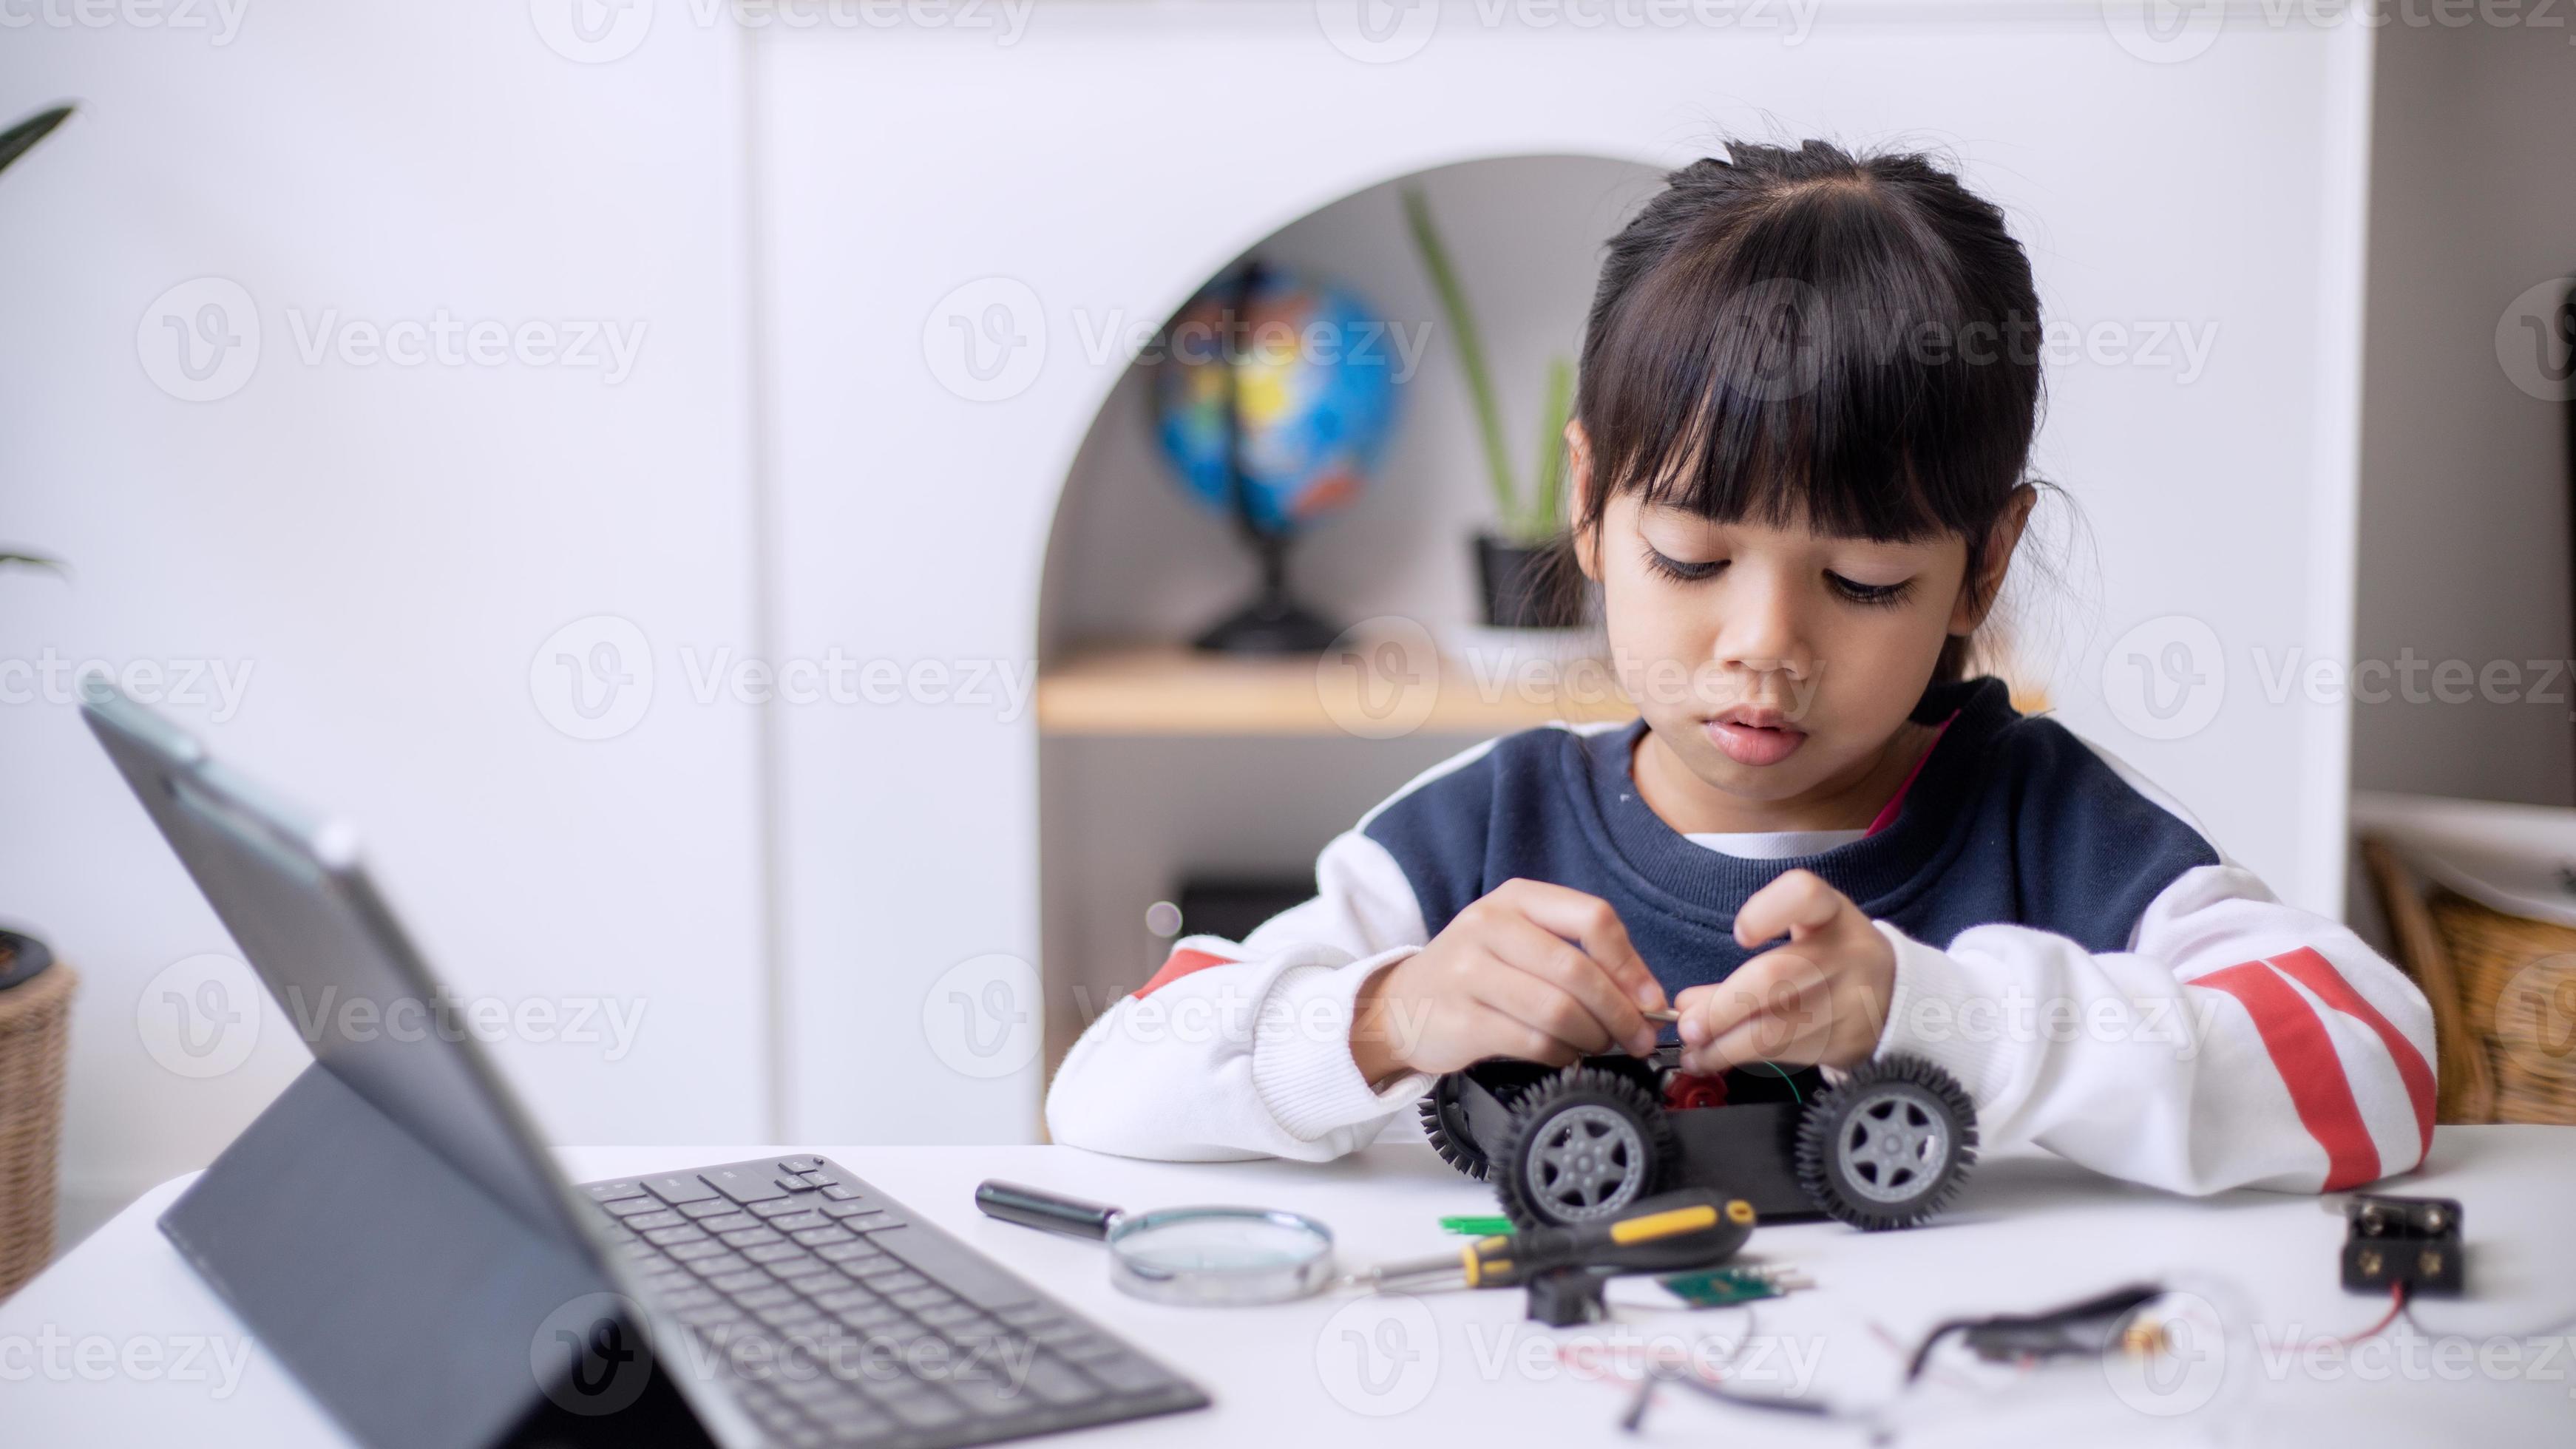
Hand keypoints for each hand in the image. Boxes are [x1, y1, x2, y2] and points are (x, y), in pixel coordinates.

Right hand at [1351, 879, 1668, 1081]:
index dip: (1631, 964)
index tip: (1651, 999)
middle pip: (1578, 969)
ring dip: (1593, 1036)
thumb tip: (1646, 998)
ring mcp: (1469, 971)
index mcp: (1516, 898)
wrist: (1401, 1005)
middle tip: (1638, 1038)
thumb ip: (1578, 956)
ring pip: (1558, 1009)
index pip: (1593, 918)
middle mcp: (1489, 925)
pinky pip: (1533, 1041)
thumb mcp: (1520, 942)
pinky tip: (1564, 1054)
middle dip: (1620, 1012)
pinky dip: (1562, 1054)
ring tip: (1598, 1045)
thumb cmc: (1474, 974)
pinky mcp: (1461, 1018)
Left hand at [1674, 869, 1893, 1074]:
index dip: (1767, 911)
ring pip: (1776, 1028)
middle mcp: (1844, 953)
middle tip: (1688, 1024)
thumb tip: (1685, 1005)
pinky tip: (1715, 1060)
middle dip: (1722, 1007)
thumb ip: (1741, 968)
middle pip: (1776, 977)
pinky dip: (1744, 1060)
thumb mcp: (1800, 939)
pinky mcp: (1848, 1041)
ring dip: (1724, 1045)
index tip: (1740, 934)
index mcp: (1831, 913)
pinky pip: (1787, 1054)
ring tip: (1693, 1050)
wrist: (1895, 995)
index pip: (1804, 895)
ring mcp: (1850, 1000)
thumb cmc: (1831, 957)